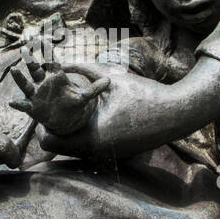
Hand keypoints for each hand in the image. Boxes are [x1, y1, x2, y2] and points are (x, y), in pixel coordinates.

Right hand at [10, 57, 109, 135]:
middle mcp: (43, 83)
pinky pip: (24, 105)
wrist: (64, 120)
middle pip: (35, 70)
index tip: (41, 39)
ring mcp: (36, 95)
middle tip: (24, 49)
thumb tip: (109, 80)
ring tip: (14, 70)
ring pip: (26, 85)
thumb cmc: (72, 104)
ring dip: (20, 78)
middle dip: (30, 60)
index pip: (51, 61)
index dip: (47, 51)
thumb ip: (94, 89)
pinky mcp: (32, 108)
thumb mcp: (84, 97)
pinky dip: (18, 104)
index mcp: (56, 77)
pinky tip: (12, 103)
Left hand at [28, 60, 160, 159]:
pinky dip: (83, 133)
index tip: (45, 106)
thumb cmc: (146, 96)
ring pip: (73, 148)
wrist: (177, 114)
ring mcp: (106, 155)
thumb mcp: (113, 80)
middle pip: (57, 146)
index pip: (48, 140)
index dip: (42, 123)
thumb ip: (85, 71)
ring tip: (71, 110)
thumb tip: (62, 63)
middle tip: (54, 107)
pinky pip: (88, 147)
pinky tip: (89, 116)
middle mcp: (95, 151)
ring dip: (68, 131)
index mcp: (91, 137)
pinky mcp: (115, 153)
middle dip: (53, 127)